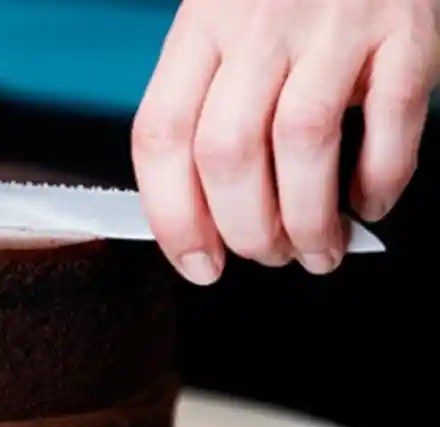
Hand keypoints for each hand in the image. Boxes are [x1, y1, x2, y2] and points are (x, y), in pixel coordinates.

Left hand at [132, 0, 438, 284]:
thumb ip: (206, 97)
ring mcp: (333, 25)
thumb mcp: (224, 19)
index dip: (173, 216)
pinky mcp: (405, 28)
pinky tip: (370, 200)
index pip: (162, 136)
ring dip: (307, 220)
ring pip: (300, 144)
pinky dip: (382, 176)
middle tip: (264, 256)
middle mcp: (258, 26)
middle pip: (227, 152)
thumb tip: (199, 208)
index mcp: (201, 26)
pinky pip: (391, 118)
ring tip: (316, 250)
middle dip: (245, 229)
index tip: (195, 261)